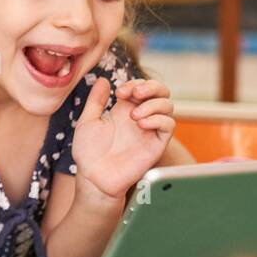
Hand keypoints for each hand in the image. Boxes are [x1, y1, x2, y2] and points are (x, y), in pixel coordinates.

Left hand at [73, 77, 174, 200]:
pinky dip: (159, 119)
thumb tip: (103, 80)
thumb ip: (95, 101)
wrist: (94, 177)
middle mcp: (140, 116)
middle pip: (160, 92)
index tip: (119, 92)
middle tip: (135, 93)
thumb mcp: (87, 121)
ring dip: (153, 104)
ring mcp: (150, 130)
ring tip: (134, 116)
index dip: (135, 83)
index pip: (141, 87)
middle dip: (151, 86)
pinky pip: (169, 125)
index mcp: (124, 109)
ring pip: (168, 106)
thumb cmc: (88, 151)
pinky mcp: (157, 144)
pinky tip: (141, 123)